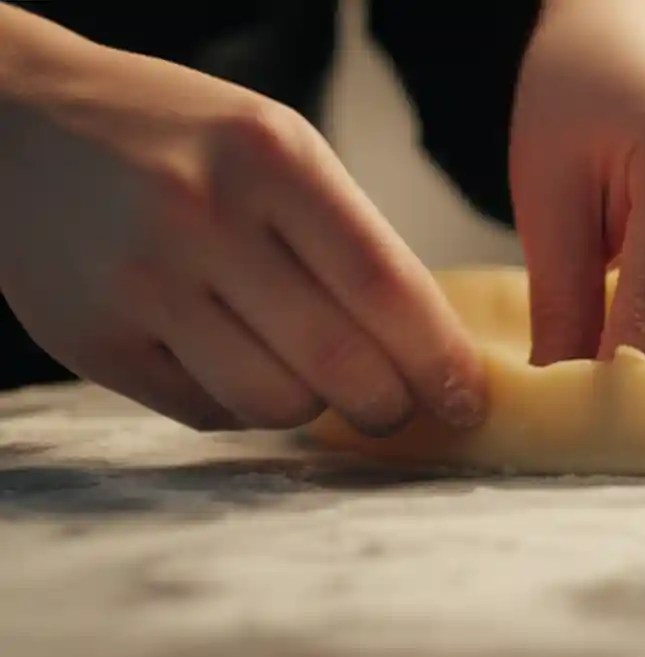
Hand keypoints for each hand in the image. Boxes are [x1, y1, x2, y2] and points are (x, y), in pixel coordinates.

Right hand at [0, 8, 484, 432]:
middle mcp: (204, 218)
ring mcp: (140, 282)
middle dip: (390, 405)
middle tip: (399, 406)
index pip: (383, 284)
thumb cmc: (179, 140)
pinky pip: (205, 413)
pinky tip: (234, 363)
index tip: (470, 399)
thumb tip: (428, 347)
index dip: (438, 357)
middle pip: (338, 362)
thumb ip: (347, 236)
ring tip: (308, 375)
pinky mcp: (92, 340)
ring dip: (313, 409)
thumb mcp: (275, 148)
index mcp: (271, 159)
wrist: (17, 125)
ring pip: (274, 404)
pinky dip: (240, 406)